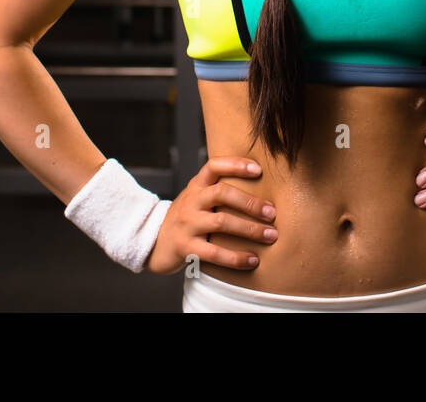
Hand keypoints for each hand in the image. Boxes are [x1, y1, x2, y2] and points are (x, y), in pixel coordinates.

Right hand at [145, 157, 277, 274]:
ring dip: (250, 229)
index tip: (259, 169)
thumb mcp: (197, 198)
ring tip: (271, 236)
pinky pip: (214, 253)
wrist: (154, 242)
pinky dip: (236, 257)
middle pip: (222, 193)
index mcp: (196, 186)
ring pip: (221, 222)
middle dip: (250, 202)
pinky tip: (253, 260)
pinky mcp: (185, 248)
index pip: (213, 166)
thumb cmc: (187, 218)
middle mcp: (191, 201)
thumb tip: (262, 185)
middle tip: (272, 213)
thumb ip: (219, 190)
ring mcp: (187, 224)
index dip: (236, 164)